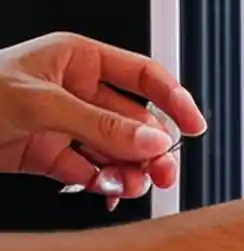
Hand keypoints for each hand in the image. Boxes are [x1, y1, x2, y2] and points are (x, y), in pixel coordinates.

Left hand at [0, 32, 207, 207]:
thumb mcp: (41, 105)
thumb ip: (101, 125)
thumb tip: (153, 139)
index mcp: (79, 58)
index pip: (142, 75)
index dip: (173, 99)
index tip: (194, 126)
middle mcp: (74, 89)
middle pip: (131, 119)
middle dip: (149, 147)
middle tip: (164, 173)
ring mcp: (61, 123)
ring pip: (113, 148)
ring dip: (127, 169)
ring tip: (132, 187)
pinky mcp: (44, 153)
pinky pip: (86, 168)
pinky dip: (100, 182)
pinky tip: (105, 192)